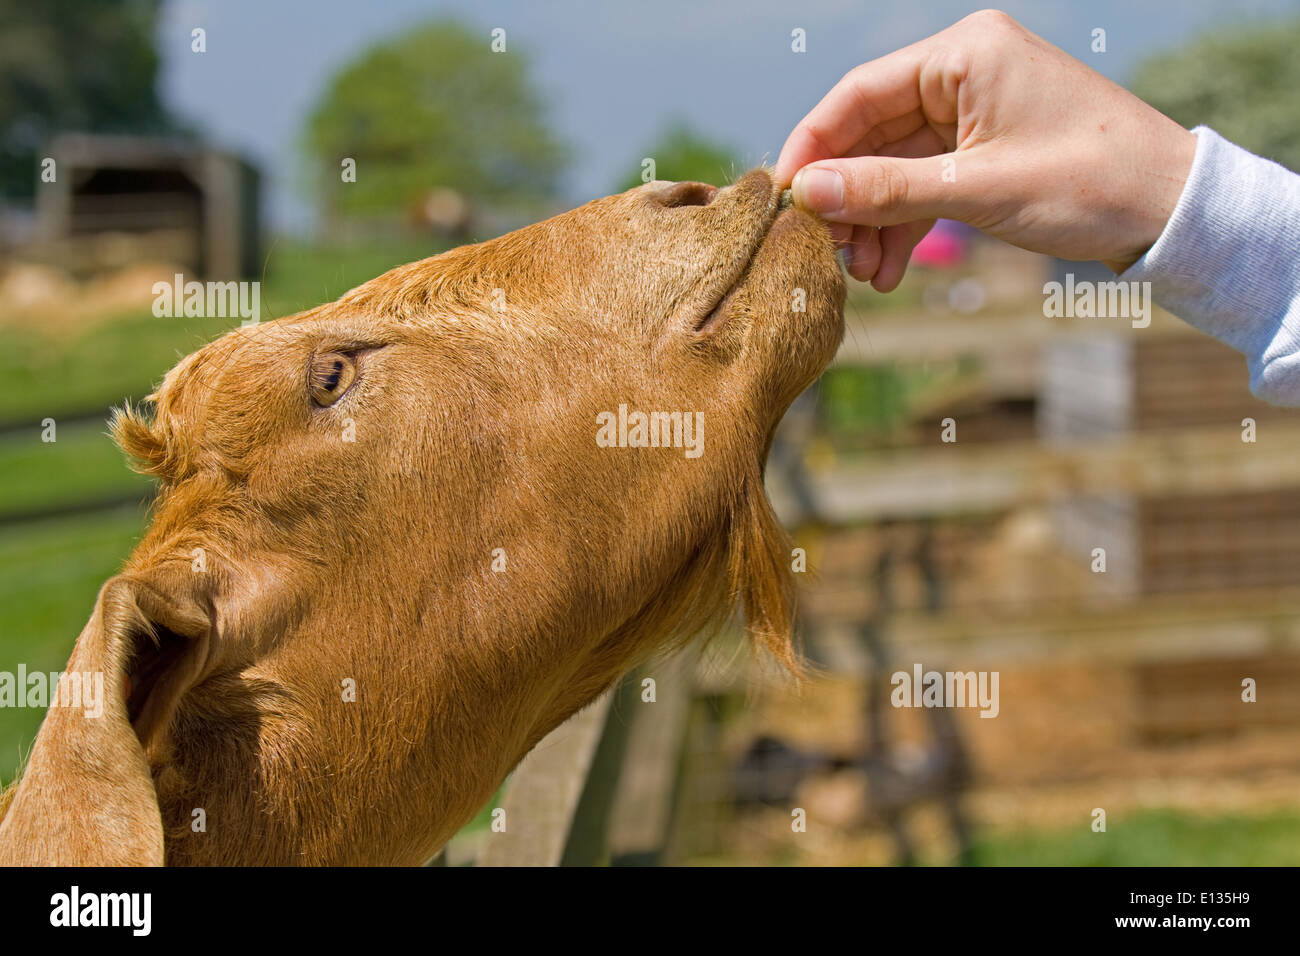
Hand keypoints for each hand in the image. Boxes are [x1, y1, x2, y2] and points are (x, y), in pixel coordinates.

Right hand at [775, 9, 1196, 289]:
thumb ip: (886, 190)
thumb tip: (806, 193)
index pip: (859, 94)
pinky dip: (905, 224)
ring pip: (895, 166)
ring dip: (873, 221)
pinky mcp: (985, 148)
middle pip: (872, 134)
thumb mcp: (977, 189)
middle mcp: (964, 73)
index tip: (782, 198)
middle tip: (823, 250)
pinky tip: (888, 268)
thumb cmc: (1090, 183)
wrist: (1171, 211)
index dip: (813, 148)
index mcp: (964, 54)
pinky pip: (924, 183)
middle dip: (846, 198)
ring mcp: (974, 112)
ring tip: (860, 274)